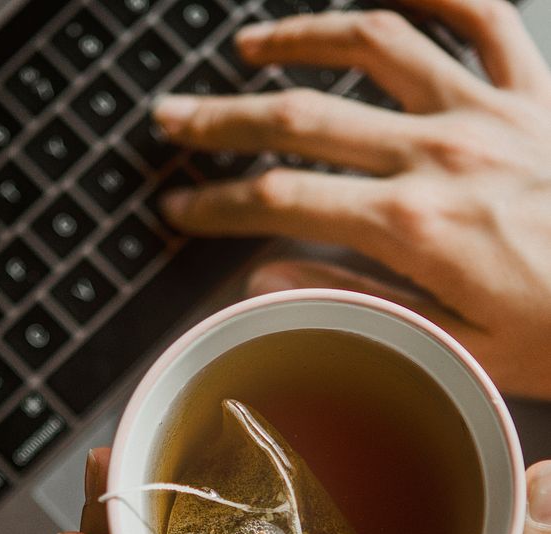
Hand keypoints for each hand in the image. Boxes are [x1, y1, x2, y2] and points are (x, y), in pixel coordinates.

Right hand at [152, 0, 550, 400]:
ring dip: (302, 36)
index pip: (280, 201)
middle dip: (222, 119)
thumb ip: (351, 299)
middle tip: (171, 118)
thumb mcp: (446, 346)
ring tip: (250, 45)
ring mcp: (487, 113)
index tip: (178, 205)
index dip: (215, 202)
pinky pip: (479, 15)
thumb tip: (266, 275)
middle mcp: (441, 153)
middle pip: (303, 117)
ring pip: (375, 45)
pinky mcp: (530, 94)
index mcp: (414, 226)